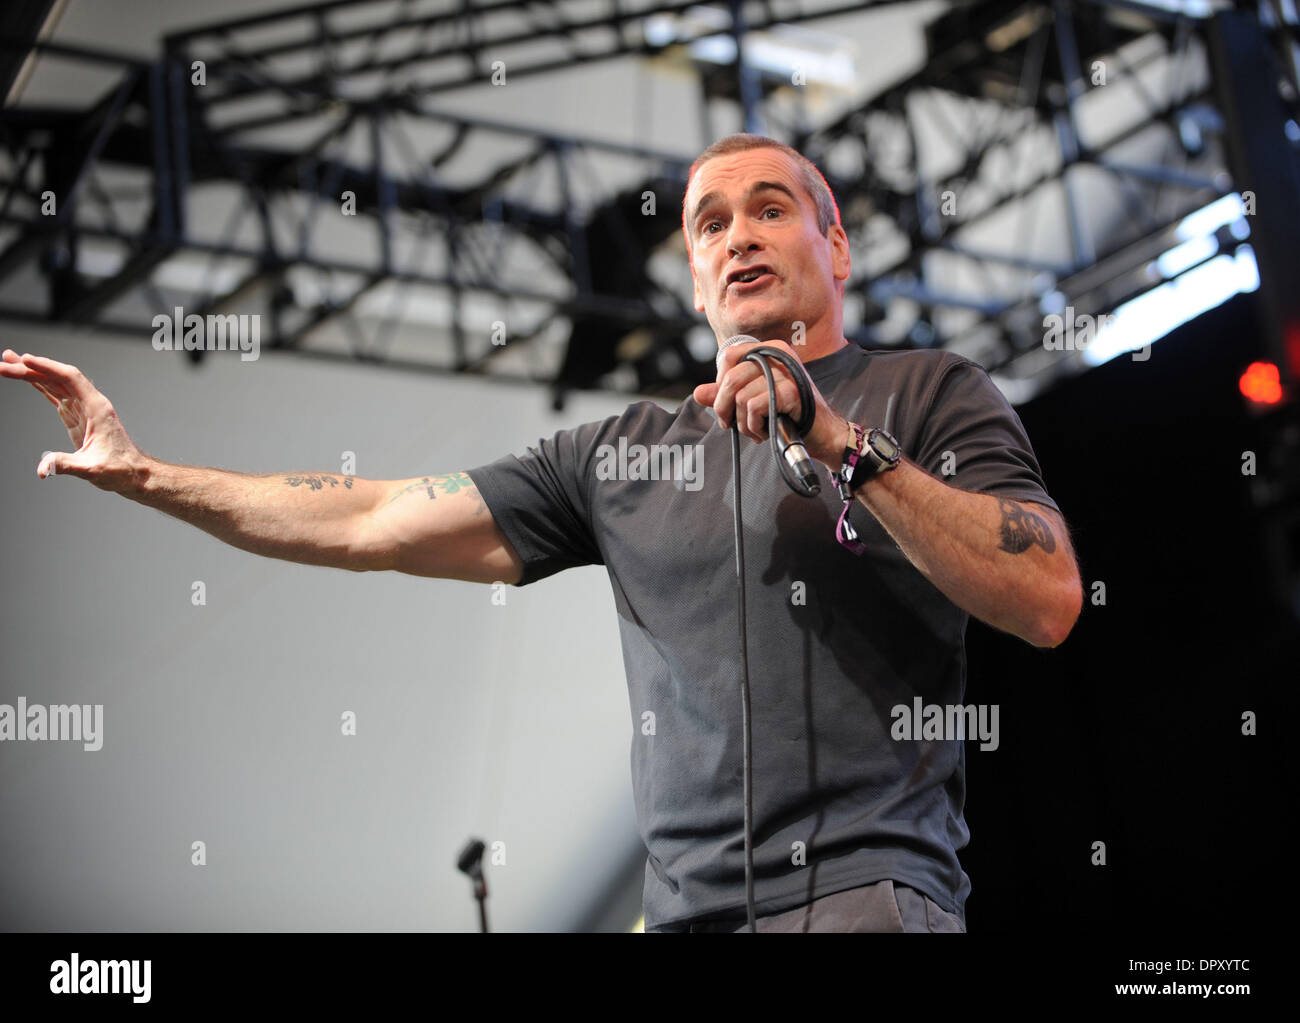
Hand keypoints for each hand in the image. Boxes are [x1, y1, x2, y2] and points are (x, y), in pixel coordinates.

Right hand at [0, 349, 147, 491]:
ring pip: (56, 384)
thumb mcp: (92, 469)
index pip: (70, 378)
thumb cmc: (121, 470)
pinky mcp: (78, 417)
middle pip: (58, 378)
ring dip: (32, 374)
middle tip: (4, 362)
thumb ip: (66, 465)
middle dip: (31, 368)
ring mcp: (84, 409)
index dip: (47, 367)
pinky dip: (40, 386)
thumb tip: (43, 469)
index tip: (24, 359)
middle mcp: (91, 404)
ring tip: (7, 364)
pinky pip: (57, 395)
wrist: (134, 475)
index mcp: (97, 408)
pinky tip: (26, 378)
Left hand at [691, 338, 847, 467]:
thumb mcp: (751, 401)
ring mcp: (787, 372)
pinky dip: (755, 426)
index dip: (720, 382)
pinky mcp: (792, 391)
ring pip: (741, 398)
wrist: (820, 433)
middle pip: (731, 379)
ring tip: (756, 429)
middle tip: (730, 424)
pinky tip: (765, 432)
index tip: (726, 402)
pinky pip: (755, 407)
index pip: (729, 355)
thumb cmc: (786, 414)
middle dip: (724, 408)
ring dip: (743, 423)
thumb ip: (725, 395)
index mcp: (768, 350)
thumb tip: (697, 393)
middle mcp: (778, 354)